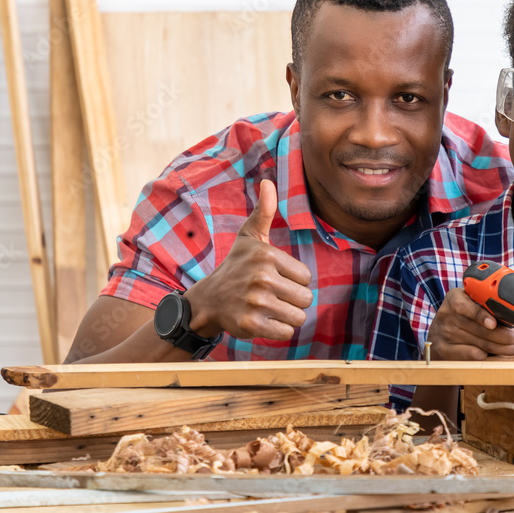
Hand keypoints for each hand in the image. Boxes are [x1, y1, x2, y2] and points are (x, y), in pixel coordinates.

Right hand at [183, 179, 313, 341]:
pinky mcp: (251, 325)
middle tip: (273, 296)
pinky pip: (286, 332)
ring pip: (298, 317)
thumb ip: (264, 211)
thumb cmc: (236, 267)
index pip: (306, 277)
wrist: (208, 300)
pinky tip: (263, 321)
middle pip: (306, 298)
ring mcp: (255, 302)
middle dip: (293, 301)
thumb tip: (267, 181)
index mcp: (266, 255)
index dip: (294, 281)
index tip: (275, 279)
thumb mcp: (249, 237)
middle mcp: (261, 277)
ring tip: (269, 308)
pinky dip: (278, 330)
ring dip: (286, 317)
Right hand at [425, 287, 513, 359]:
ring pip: (480, 345)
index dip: (480, 315)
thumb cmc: (461, 317)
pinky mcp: (444, 350)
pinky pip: (472, 356)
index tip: (494, 323)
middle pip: (479, 329)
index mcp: (454, 298)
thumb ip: (486, 306)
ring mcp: (444, 334)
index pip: (464, 306)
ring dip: (503, 347)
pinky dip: (489, 356)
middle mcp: (446, 315)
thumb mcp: (468, 303)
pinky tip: (499, 354)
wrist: (437, 335)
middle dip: (504, 336)